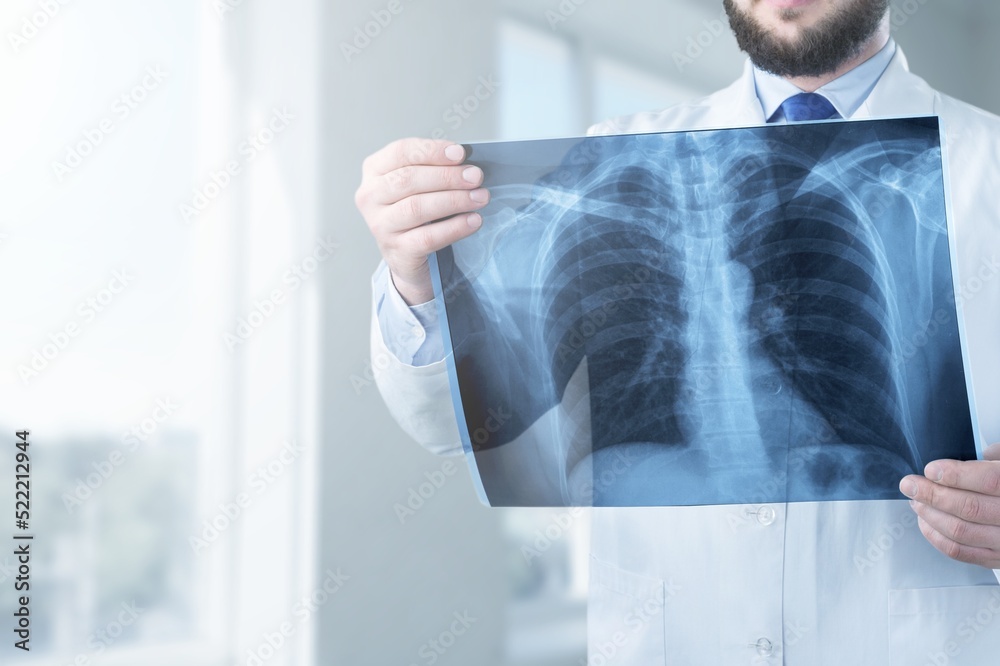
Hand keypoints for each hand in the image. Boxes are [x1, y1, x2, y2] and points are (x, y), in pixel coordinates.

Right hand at [355, 138, 489, 304]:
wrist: (405, 254)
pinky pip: (428, 237)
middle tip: (475, 177)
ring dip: (454, 200)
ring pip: (417, 208)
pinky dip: (454, 228)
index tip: (460, 153)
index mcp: (375, 170)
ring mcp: (380, 225)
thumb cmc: (414, 210)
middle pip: (408, 179)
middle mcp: (371, 196)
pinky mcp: (396, 250)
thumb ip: (434, 169)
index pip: (400, 152)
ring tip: (480, 197)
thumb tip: (467, 165)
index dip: (432, 151)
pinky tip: (473, 221)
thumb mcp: (417, 183)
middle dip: (447, 177)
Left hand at [901, 443, 999, 568]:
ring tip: (916, 501)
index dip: (956, 475)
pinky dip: (936, 537)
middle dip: (932, 494)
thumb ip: (997, 457)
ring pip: (960, 531)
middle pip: (969, 508)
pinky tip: (926, 522)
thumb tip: (977, 454)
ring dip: (930, 515)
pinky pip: (960, 552)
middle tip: (910, 485)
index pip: (990, 481)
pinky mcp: (996, 558)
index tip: (931, 469)